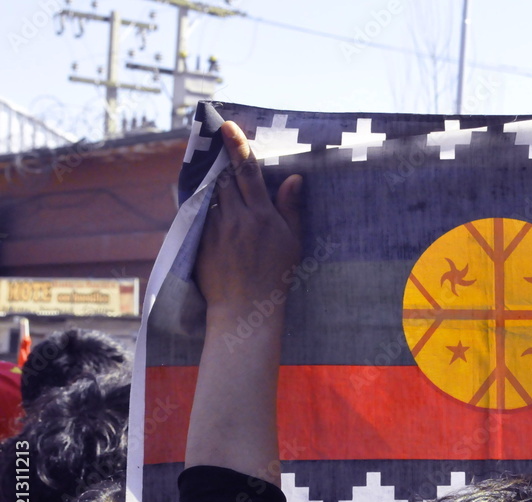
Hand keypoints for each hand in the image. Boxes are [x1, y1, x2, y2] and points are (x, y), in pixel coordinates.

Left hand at [195, 121, 302, 319]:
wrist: (245, 308)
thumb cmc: (276, 275)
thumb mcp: (292, 242)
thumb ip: (291, 208)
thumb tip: (294, 178)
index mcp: (260, 216)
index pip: (247, 173)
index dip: (237, 147)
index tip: (227, 126)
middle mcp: (235, 218)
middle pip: (224, 179)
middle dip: (223, 164)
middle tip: (222, 150)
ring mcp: (215, 230)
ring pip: (210, 195)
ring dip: (214, 184)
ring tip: (218, 180)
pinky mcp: (200, 242)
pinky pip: (201, 215)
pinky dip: (206, 207)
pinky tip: (212, 210)